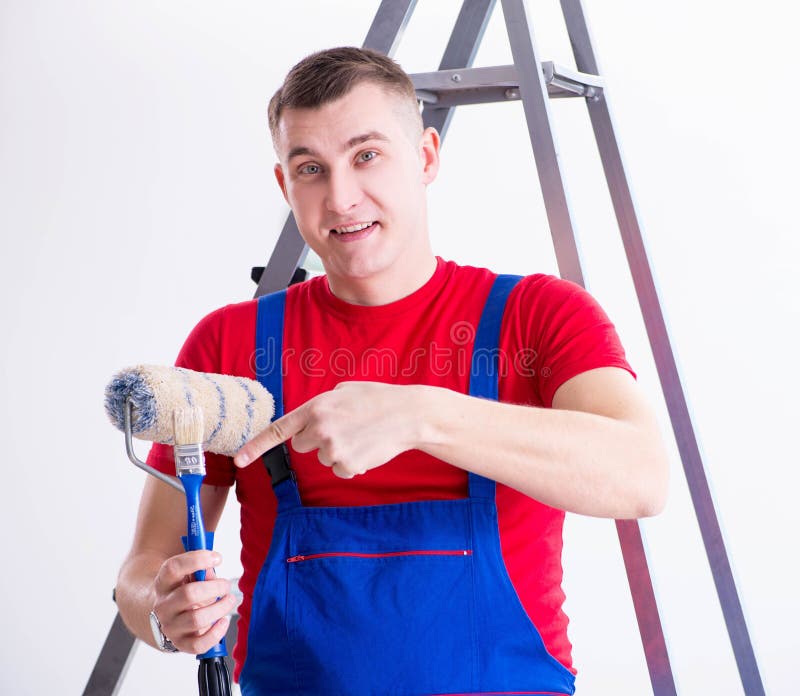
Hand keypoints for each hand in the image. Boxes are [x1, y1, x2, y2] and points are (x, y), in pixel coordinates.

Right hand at [150, 550, 236, 654]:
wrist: (165, 617)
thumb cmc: (181, 591)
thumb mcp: (187, 576)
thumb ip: (200, 570)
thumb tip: (212, 569)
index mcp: (163, 584)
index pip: (173, 568)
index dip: (197, 560)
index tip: (217, 557)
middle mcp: (163, 606)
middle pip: (189, 594)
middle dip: (214, 587)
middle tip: (226, 585)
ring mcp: (170, 627)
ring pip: (196, 619)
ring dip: (219, 608)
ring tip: (229, 600)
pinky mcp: (180, 644)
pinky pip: (199, 644)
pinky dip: (216, 633)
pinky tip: (224, 621)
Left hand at [234, 381, 423, 478]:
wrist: (409, 415)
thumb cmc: (378, 399)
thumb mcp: (344, 391)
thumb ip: (322, 405)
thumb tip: (311, 420)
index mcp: (316, 407)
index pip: (279, 430)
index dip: (256, 445)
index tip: (239, 459)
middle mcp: (320, 429)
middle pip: (302, 446)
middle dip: (316, 440)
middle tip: (342, 428)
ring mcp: (333, 449)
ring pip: (323, 458)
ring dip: (338, 451)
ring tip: (361, 435)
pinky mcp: (347, 465)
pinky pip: (340, 469)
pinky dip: (351, 463)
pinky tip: (367, 448)